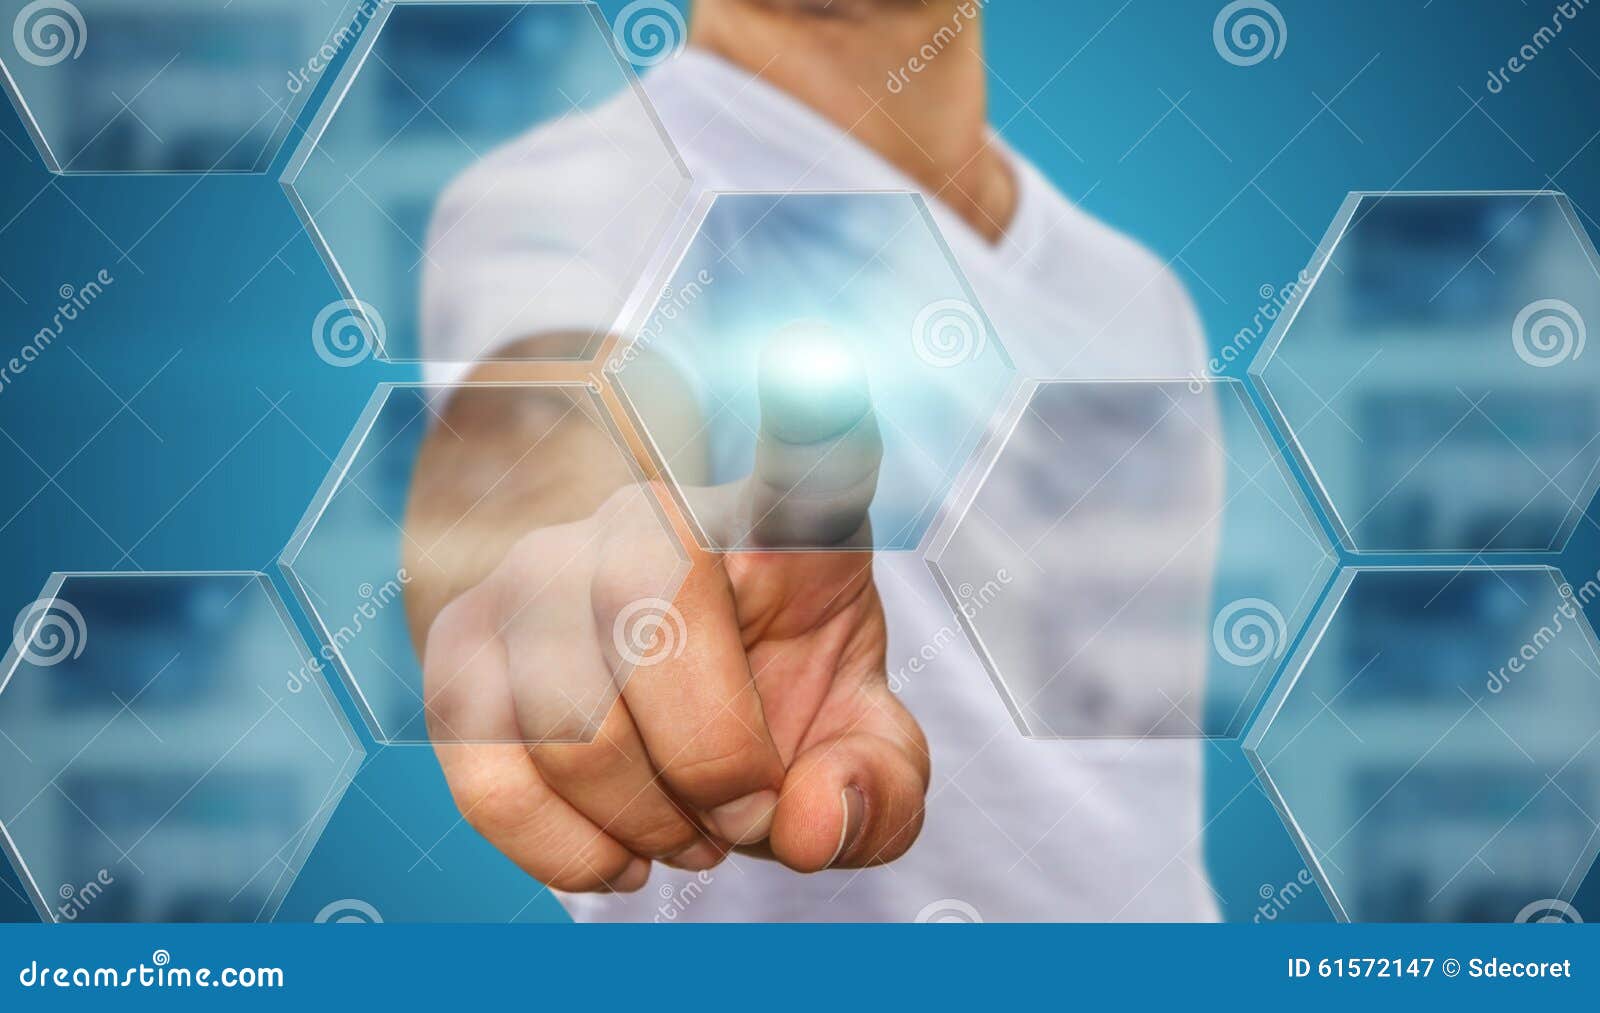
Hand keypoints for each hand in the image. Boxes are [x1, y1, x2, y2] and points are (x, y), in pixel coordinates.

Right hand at [422, 339, 929, 891]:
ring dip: (646, 824)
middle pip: (656, 617)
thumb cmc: (771, 699)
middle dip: (717, 767)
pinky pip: (488, 771)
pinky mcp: (463, 644)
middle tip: (748, 818)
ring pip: (570, 719)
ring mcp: (539, 567)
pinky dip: (565, 851)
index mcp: (777, 525)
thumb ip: (876, 782)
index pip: (805, 452)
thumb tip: (806, 822)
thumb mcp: (858, 737)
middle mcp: (648, 516)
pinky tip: (619, 860)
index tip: (820, 365)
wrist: (659, 706)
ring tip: (690, 838)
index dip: (811, 410)